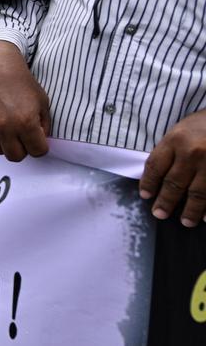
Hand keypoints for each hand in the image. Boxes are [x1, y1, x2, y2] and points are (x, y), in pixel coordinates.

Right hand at [0, 41, 50, 161]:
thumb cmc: (20, 81)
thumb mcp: (42, 101)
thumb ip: (43, 125)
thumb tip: (40, 140)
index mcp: (26, 122)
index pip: (38, 152)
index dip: (40, 146)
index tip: (38, 138)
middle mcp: (5, 126)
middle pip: (16, 157)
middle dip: (22, 149)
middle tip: (23, 137)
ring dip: (4, 143)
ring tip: (8, 129)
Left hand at [141, 110, 205, 226]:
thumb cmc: (204, 124)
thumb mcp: (182, 130)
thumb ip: (170, 150)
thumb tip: (157, 177)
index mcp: (176, 139)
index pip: (155, 166)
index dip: (148, 183)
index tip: (145, 195)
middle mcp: (192, 152)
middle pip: (174, 183)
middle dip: (165, 202)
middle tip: (159, 214)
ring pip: (197, 193)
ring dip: (190, 210)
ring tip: (185, 222)